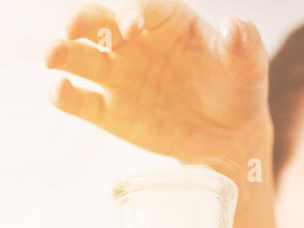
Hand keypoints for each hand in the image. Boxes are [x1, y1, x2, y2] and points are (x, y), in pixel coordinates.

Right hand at [46, 0, 273, 176]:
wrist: (229, 138)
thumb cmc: (238, 90)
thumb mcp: (250, 66)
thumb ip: (245, 42)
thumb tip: (234, 26)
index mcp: (165, 21)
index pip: (141, 7)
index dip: (132, 12)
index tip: (133, 28)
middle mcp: (134, 43)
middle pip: (98, 22)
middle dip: (82, 21)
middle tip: (73, 29)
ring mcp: (119, 77)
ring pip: (81, 58)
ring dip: (62, 54)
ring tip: (52, 57)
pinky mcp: (111, 112)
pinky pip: (81, 101)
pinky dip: (65, 96)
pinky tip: (58, 90)